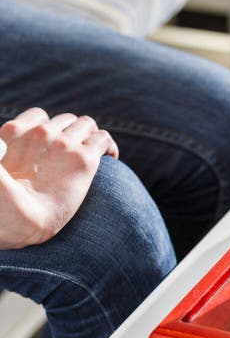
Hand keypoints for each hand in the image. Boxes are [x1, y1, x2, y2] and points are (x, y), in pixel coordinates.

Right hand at [0, 108, 118, 248]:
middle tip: (76, 151)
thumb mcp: (1, 170)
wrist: (21, 222)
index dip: (51, 127)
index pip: (39, 116)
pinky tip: (111, 157)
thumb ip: (11, 152)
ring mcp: (64, 144)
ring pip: (87, 125)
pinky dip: (109, 145)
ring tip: (94, 153)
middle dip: (72, 132)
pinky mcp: (84, 159)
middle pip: (66, 120)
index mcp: (13, 131)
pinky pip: (103, 139)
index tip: (57, 142)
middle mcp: (40, 133)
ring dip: (91, 136)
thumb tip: (23, 152)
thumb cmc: (4, 205)